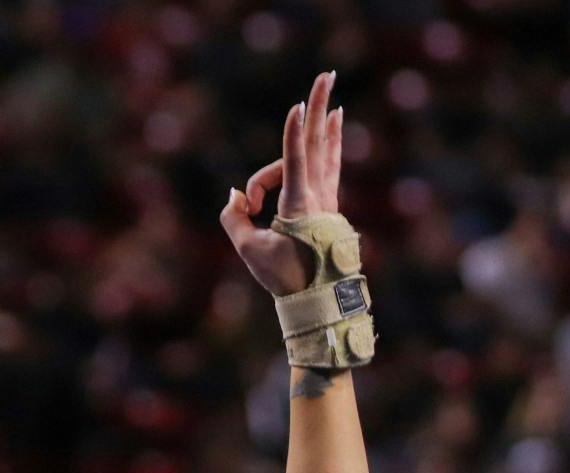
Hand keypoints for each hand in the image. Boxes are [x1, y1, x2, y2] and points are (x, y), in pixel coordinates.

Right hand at [219, 71, 343, 295]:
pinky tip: (335, 125)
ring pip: (324, 152)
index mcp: (299, 206)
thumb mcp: (250, 250)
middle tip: (326, 76)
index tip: (297, 107)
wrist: (319, 298)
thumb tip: (234, 197)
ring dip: (327, 123)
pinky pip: (328, 164)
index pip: (295, 161)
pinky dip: (330, 142)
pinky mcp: (328, 203)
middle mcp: (317, 197)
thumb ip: (234, 219)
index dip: (294, 133)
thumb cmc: (283, 276)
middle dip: (319, 107)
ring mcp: (326, 199)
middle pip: (316, 143)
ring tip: (334, 99)